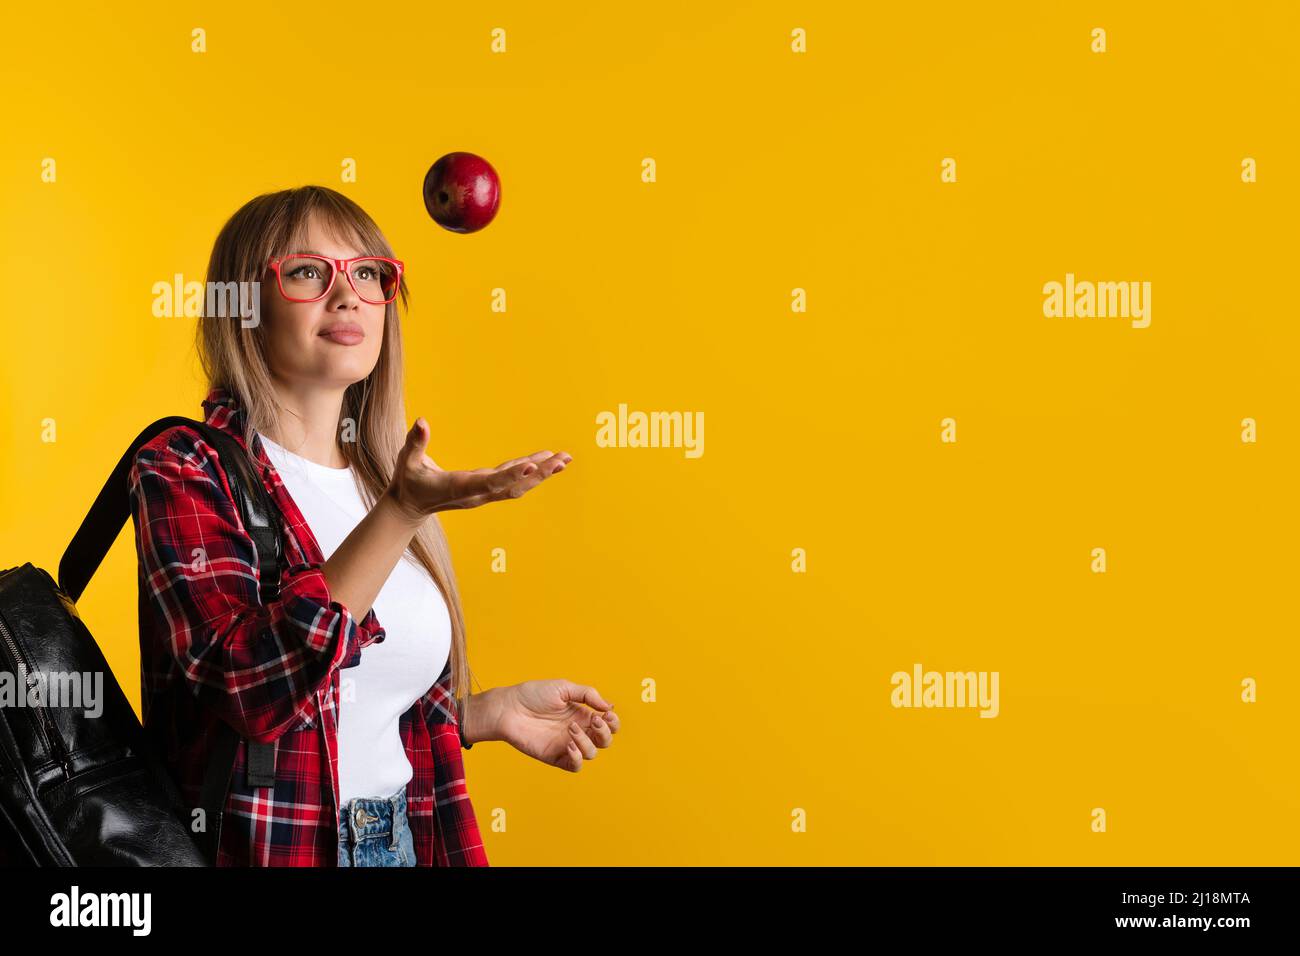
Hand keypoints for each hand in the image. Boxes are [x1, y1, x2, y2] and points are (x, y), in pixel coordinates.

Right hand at [387, 417, 571, 520]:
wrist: (411, 506)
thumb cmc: (408, 481)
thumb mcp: (407, 461)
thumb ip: (416, 442)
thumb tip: (422, 421)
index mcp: (459, 487)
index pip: (489, 482)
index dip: (510, 475)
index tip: (530, 466)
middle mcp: (477, 493)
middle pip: (512, 485)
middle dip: (538, 474)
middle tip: (562, 460)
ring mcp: (484, 493)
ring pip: (518, 485)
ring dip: (542, 473)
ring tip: (564, 459)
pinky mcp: (487, 488)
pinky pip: (514, 481)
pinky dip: (531, 470)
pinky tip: (547, 461)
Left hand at [491, 680, 618, 771]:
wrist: (509, 708)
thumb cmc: (533, 695)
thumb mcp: (564, 688)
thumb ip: (588, 694)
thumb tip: (609, 706)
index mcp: (582, 714)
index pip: (608, 724)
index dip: (613, 721)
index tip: (606, 713)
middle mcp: (577, 731)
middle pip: (604, 740)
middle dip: (605, 732)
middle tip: (593, 720)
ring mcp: (567, 745)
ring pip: (591, 753)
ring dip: (587, 741)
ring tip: (571, 728)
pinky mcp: (555, 757)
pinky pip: (574, 766)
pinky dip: (577, 758)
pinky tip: (569, 745)